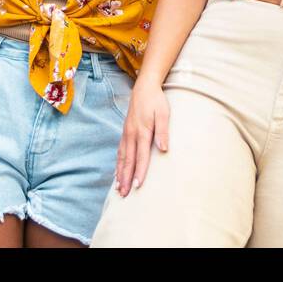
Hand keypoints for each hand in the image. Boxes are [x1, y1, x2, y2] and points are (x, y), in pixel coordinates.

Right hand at [115, 78, 169, 195]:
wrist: (144, 87)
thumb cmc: (156, 101)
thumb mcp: (164, 113)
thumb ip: (163, 131)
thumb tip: (164, 149)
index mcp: (142, 131)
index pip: (141, 155)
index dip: (140, 171)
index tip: (137, 185)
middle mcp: (132, 134)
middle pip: (128, 160)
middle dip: (126, 178)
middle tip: (124, 194)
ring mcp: (126, 133)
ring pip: (122, 157)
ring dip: (120, 173)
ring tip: (118, 188)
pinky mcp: (125, 132)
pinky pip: (120, 151)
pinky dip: (118, 163)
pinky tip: (118, 172)